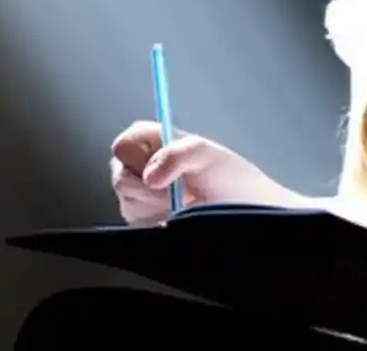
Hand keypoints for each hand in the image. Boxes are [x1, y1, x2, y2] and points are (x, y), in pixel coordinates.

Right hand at [108, 121, 292, 224]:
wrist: (245, 215)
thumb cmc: (229, 178)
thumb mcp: (206, 154)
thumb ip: (176, 155)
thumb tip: (149, 177)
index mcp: (154, 142)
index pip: (125, 143)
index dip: (133, 155)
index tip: (153, 169)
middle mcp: (143, 168)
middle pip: (121, 175)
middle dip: (148, 188)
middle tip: (176, 194)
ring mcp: (142, 198)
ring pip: (128, 201)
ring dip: (155, 206)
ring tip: (184, 205)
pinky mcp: (145, 223)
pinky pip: (136, 224)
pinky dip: (156, 222)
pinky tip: (177, 220)